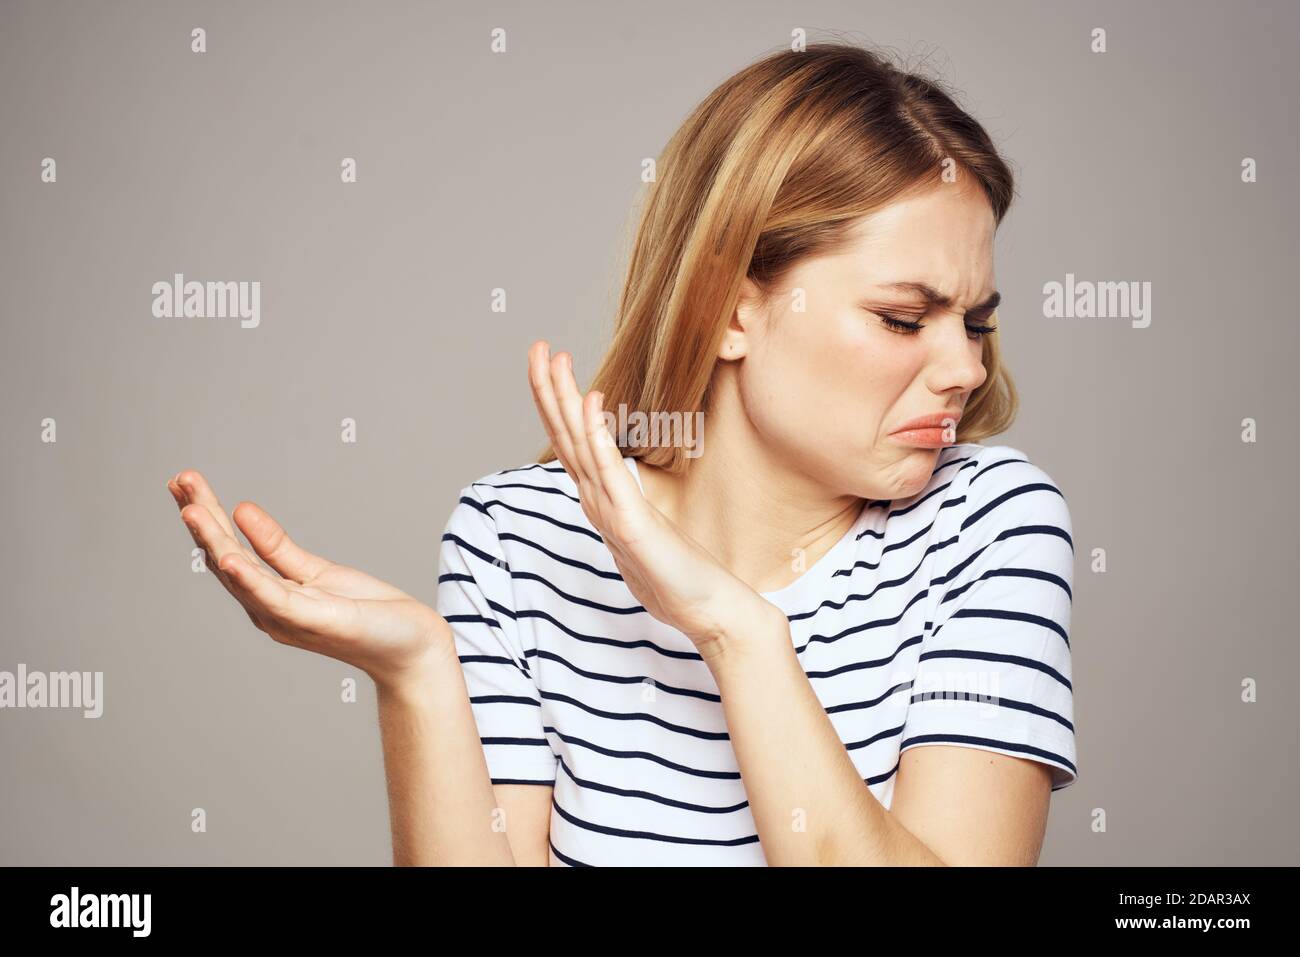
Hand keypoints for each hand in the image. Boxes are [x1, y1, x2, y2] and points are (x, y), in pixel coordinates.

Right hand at [167, 470, 450, 690]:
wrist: (413, 647)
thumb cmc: (367, 614)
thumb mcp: (317, 571)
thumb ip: (277, 547)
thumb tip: (241, 510)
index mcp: (268, 597)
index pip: (228, 550)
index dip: (206, 516)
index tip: (185, 482)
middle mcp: (268, 611)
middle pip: (225, 559)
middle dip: (202, 519)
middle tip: (180, 479)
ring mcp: (289, 618)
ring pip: (242, 575)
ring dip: (214, 542)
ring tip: (191, 510)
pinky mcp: (314, 621)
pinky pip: (275, 597)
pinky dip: (249, 579)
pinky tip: (228, 556)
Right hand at [526, 341, 778, 659]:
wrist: (707, 610)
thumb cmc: (679, 574)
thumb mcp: (644, 531)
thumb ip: (624, 506)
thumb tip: (613, 487)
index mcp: (602, 499)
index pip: (570, 442)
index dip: (555, 401)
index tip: (548, 361)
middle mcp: (599, 502)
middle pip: (564, 437)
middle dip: (547, 390)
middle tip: (537, 347)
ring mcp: (612, 513)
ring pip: (577, 448)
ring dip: (563, 401)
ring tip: (554, 361)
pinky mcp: (631, 526)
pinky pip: (610, 474)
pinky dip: (597, 437)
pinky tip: (591, 402)